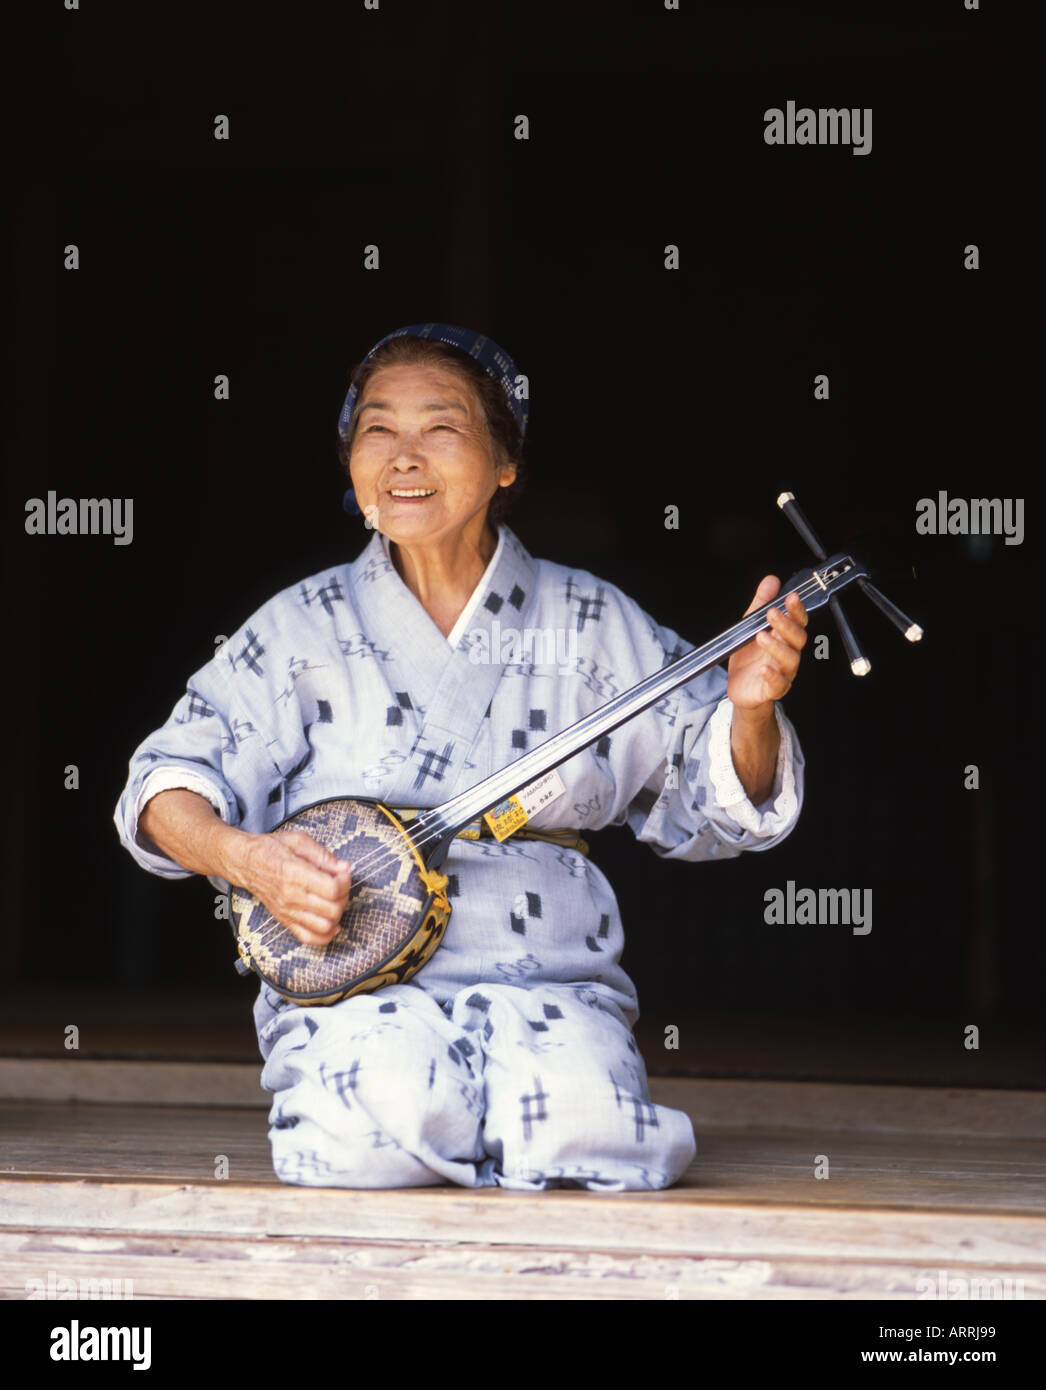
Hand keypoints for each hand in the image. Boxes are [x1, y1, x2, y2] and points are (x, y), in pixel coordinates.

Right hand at [231, 829, 351, 947]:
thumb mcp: (299, 841)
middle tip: (340, 885)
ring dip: (337, 915)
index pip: (332, 889)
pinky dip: (325, 936)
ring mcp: (287, 911)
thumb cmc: (271, 849)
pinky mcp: (284, 920)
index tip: (343, 873)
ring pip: (324, 927)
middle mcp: (291, 897)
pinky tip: (332, 924)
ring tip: (335, 900)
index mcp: (295, 874)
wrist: (245, 862)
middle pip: (332, 909)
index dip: (345, 882)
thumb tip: (345, 868)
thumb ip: (324, 856)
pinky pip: (308, 938)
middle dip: (344, 896)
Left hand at [727, 575, 807, 716]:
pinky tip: (763, 668)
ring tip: (761, 636)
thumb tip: (771, 581)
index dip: (797, 609)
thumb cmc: (749, 659)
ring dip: (777, 647)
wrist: (741, 689)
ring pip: (790, 660)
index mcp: (784, 638)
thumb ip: (759, 604)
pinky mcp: (773, 689)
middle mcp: (788, 654)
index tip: (791, 597)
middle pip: (797, 639)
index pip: (798, 621)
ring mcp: (783, 672)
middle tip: (772, 613)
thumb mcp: (749, 627)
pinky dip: (772, 676)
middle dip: (786, 625)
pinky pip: (778, 684)